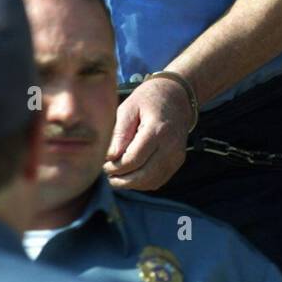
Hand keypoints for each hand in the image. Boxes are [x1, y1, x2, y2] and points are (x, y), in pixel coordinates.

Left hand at [104, 77, 191, 191]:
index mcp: (157, 130)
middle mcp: (170, 146)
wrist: (176, 97)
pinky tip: (131, 174)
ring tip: (116, 175)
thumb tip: (110, 157)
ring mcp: (176, 156)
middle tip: (108, 172)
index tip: (104, 164)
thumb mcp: (128, 108)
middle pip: (142, 175)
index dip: (115, 167)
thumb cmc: (148, 101)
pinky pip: (158, 181)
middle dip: (121, 179)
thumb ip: (119, 133)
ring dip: (131, 183)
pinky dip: (142, 182)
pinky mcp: (177, 162)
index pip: (133, 160)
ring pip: (150, 182)